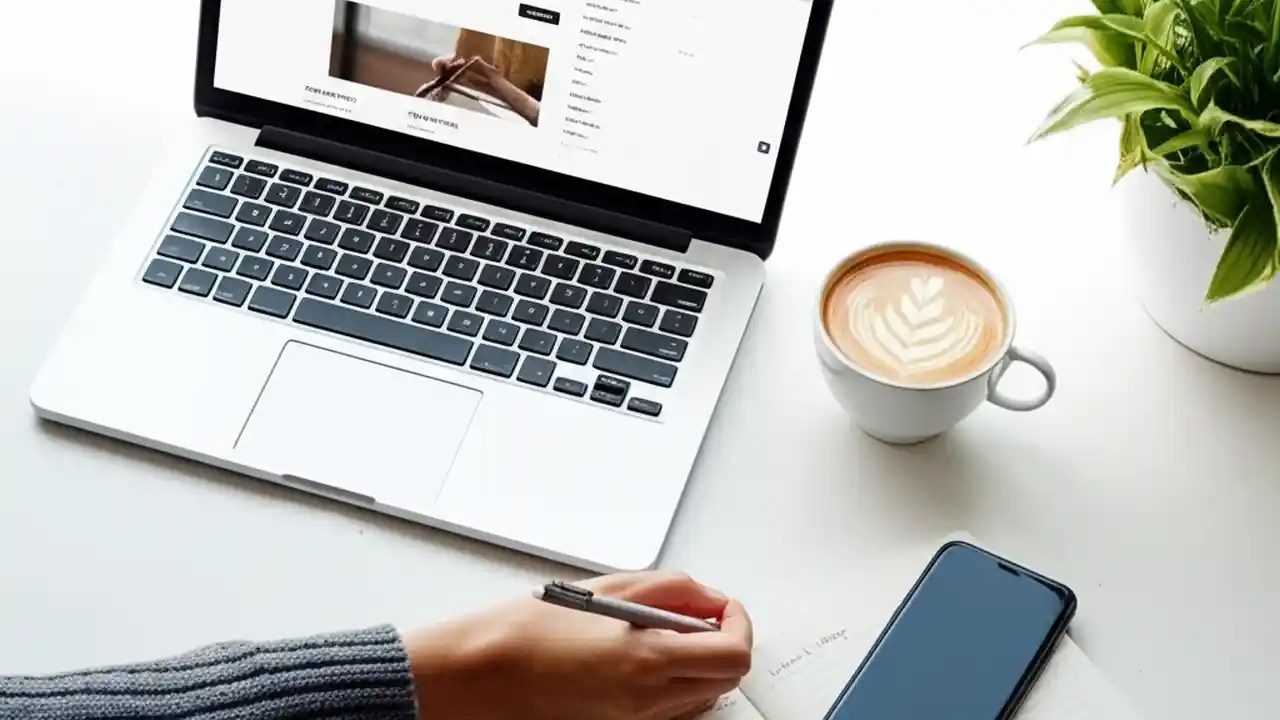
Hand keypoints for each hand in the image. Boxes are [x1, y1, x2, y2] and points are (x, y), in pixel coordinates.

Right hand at [404, 571, 752, 719]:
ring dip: (701, 664)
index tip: (721, 607)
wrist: (481, 675)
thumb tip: (707, 597)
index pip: (733, 652)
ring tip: (666, 634)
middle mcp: (648, 699)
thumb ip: (670, 589)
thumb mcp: (606, 589)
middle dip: (724, 641)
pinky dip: (675, 683)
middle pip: (727, 679)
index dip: (739, 622)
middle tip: (699, 616)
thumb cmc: (526, 632)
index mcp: (647, 659)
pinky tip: (645, 657)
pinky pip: (672, 710)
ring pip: (703, 698)